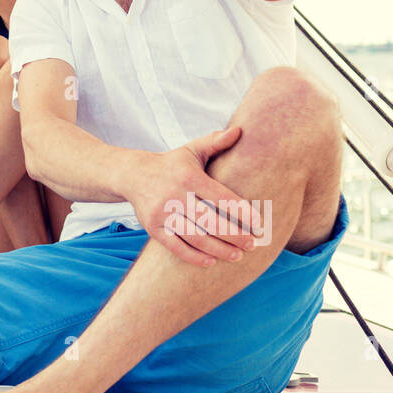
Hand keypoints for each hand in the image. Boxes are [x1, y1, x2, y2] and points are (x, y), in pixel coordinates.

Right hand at [126, 126, 261, 266]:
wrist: (133, 175)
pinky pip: (175, 247)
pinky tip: (211, 261)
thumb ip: (216, 141)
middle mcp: (175, 195)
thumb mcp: (192, 150)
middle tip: (253, 244)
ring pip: (195, 237)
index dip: (242, 213)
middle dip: (235, 235)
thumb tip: (240, 131)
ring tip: (238, 256)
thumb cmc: (172, 164)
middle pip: (211, 221)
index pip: (221, 197)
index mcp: (189, 176)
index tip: (259, 224)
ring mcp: (162, 213)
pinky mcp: (152, 228)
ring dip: (219, 249)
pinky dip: (194, 257)